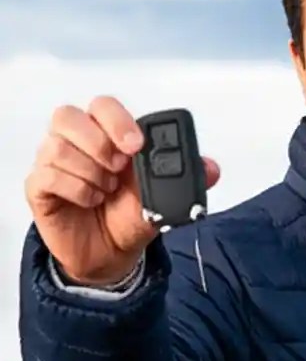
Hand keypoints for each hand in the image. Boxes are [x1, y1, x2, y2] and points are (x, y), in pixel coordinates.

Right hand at [24, 96, 220, 285]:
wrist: (110, 254)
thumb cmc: (130, 216)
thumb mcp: (165, 198)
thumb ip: (188, 179)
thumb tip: (211, 168)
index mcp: (108, 135)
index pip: (103, 106)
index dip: (118, 121)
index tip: (136, 145)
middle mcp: (77, 142)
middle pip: (69, 117)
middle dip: (99, 144)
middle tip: (118, 170)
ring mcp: (54, 162)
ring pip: (57, 146)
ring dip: (90, 173)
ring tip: (106, 192)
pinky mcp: (39, 186)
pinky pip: (47, 175)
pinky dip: (75, 190)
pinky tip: (91, 201)